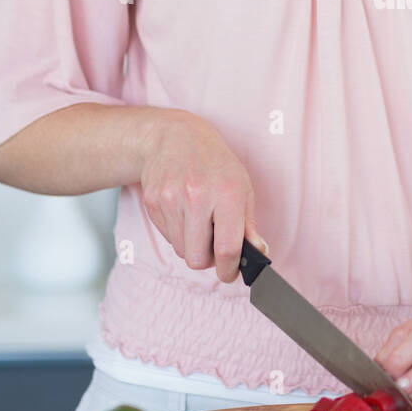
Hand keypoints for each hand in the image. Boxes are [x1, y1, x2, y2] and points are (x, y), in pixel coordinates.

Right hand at [139, 110, 267, 282]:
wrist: (175, 136)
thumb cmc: (215, 164)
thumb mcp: (242, 187)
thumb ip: (249, 225)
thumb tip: (258, 254)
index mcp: (227, 193)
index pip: (227, 248)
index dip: (229, 270)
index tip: (230, 274)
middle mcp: (197, 196)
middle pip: (198, 259)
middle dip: (208, 260)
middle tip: (215, 245)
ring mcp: (171, 199)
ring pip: (181, 251)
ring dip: (193, 245)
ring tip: (200, 223)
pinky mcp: (153, 202)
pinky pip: (168, 237)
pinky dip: (178, 233)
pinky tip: (184, 212)